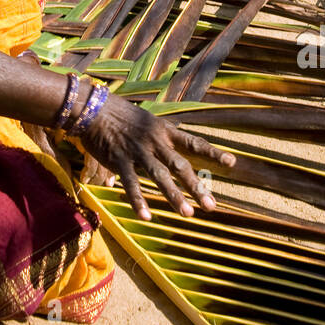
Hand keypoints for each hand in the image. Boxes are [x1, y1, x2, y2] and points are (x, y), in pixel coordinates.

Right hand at [75, 95, 235, 220]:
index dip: (212, 152)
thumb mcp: (146, 121)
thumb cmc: (120, 115)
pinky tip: (147, 216)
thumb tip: (172, 146)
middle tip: (211, 206)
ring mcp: (138, 150)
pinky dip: (139, 200)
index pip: (194, 142)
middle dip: (197, 186)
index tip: (231, 163)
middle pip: (180, 165)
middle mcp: (155, 140)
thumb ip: (160, 136)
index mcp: (164, 130)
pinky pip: (131, 183)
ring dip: (175, 196)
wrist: (93, 108)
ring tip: (188, 214)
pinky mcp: (119, 159)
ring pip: (160, 176)